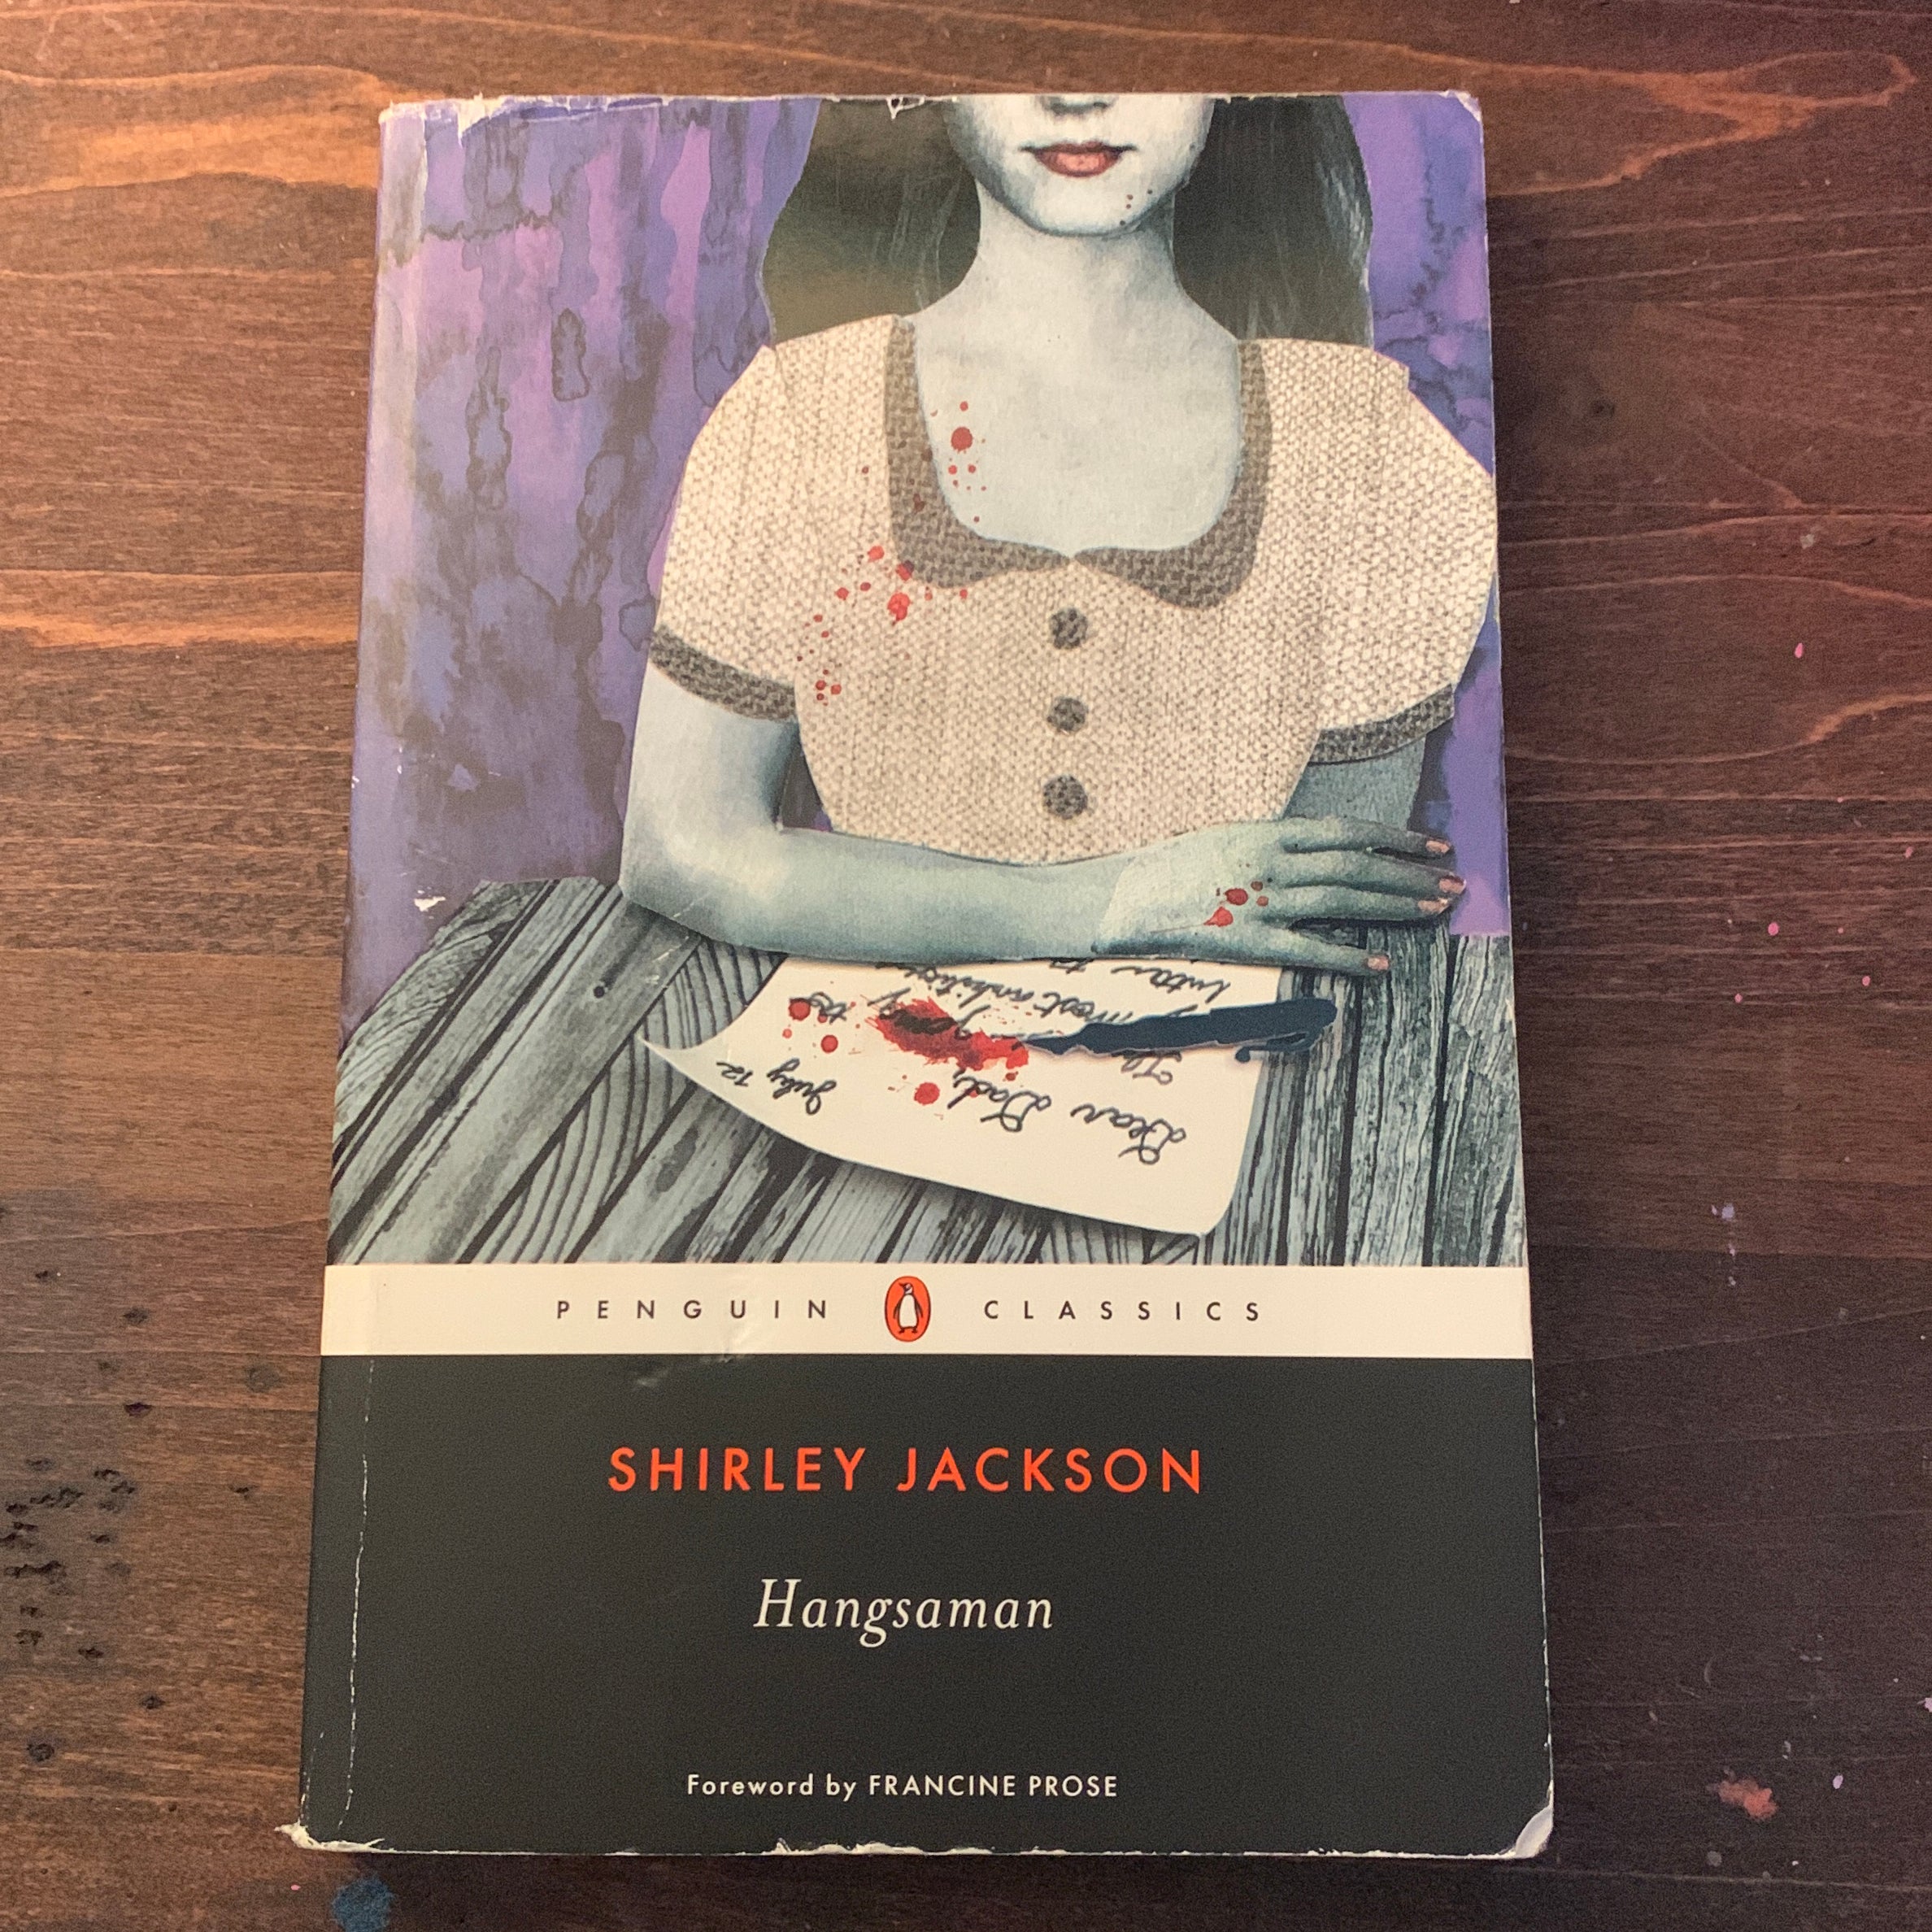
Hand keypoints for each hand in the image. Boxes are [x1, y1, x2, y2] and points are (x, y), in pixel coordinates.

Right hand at [1096, 817, 1463, 972]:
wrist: (1121, 896)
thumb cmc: (1168, 868)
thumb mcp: (1225, 840)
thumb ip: (1272, 846)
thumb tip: (1320, 849)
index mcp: (1266, 833)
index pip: (1345, 832)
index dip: (1394, 839)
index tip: (1432, 847)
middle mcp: (1270, 862)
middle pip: (1354, 866)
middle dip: (1408, 876)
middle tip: (1452, 886)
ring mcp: (1260, 901)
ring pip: (1341, 899)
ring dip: (1392, 906)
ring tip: (1432, 913)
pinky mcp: (1246, 940)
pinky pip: (1306, 948)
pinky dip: (1346, 955)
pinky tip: (1379, 964)